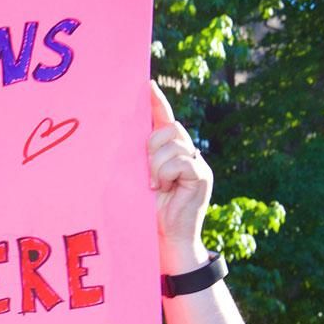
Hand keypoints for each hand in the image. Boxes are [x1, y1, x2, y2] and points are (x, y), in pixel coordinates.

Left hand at [148, 81, 212, 273]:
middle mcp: (185, 151)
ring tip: (155, 186)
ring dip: (156, 166)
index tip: (146, 84)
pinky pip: (180, 161)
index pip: (163, 118)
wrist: (164, 239)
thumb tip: (121, 135)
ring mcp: (196, 162)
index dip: (156, 101)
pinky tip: (165, 189)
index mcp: (167, 150)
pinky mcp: (202, 174)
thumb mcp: (136, 178)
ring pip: (171, 144)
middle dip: (150, 147)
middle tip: (147, 175)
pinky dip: (166, 174)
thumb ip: (137, 157)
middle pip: (167, 128)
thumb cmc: (145, 211)